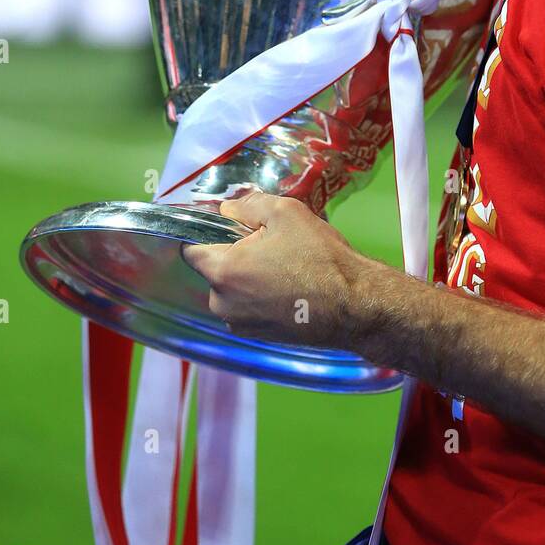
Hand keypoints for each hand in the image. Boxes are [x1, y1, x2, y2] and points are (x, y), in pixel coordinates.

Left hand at [181, 189, 366, 347]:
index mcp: (222, 273)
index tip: (232, 226)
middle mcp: (222, 305)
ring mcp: (240, 326)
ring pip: (233, 290)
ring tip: (285, 267)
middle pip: (215, 269)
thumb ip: (247, 206)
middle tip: (271, 245)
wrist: (353, 306)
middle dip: (235, 255)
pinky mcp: (258, 338)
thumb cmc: (318, 257)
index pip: (190, 249)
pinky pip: (249, 307)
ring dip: (249, 277)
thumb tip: (227, 211)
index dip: (208, 232)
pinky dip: (261, 296)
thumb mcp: (285, 213)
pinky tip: (290, 288)